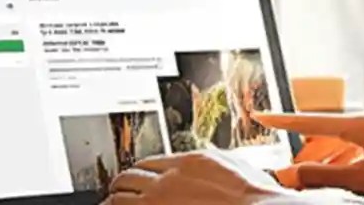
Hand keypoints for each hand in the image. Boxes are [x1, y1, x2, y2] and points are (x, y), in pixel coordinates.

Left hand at [104, 149, 298, 204]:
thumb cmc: (252, 195)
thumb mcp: (235, 167)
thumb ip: (216, 164)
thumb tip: (215, 163)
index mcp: (188, 162)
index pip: (150, 162)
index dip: (140, 171)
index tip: (137, 178)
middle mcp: (168, 180)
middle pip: (129, 176)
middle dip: (121, 184)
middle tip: (117, 190)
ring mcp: (158, 202)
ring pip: (120, 197)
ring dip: (114, 200)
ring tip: (110, 203)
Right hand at [255, 112, 363, 204]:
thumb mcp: (361, 179)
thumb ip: (322, 177)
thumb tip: (288, 174)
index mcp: (359, 125)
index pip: (310, 120)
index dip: (283, 121)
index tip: (260, 116)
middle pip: (323, 135)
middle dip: (302, 151)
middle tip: (284, 168)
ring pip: (339, 147)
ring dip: (322, 162)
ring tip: (307, 178)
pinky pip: (354, 154)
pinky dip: (340, 166)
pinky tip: (338, 180)